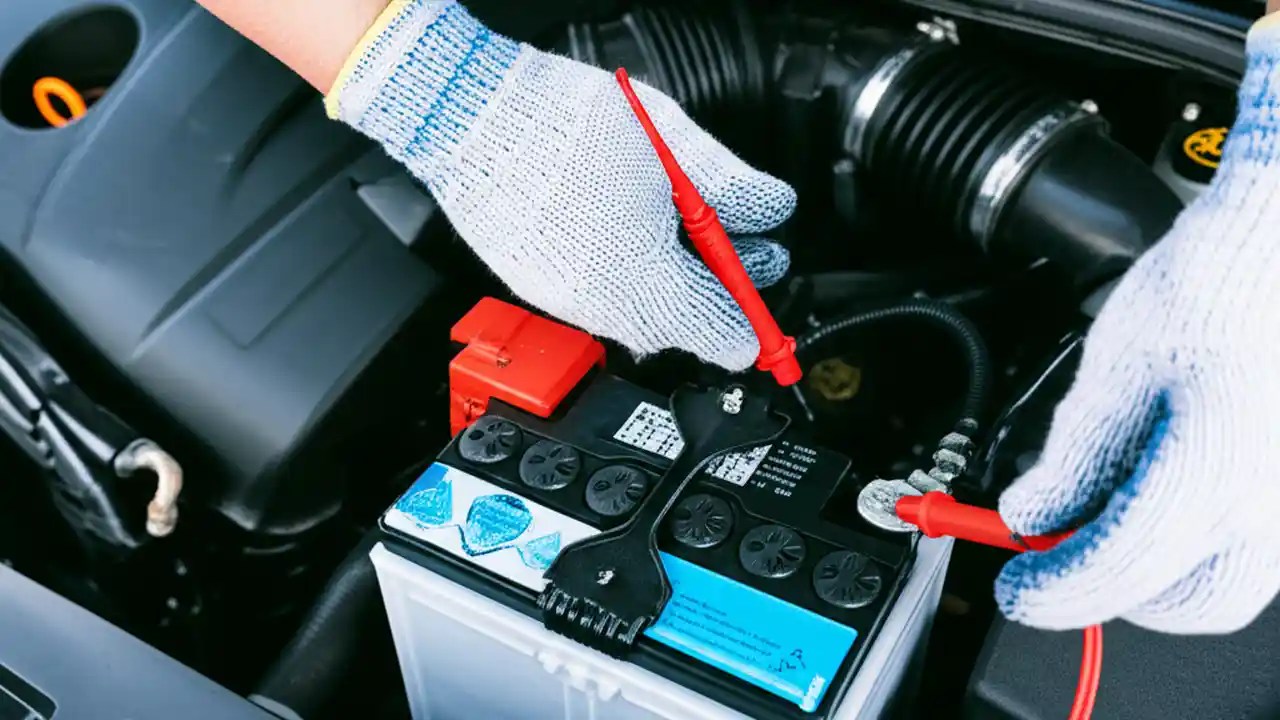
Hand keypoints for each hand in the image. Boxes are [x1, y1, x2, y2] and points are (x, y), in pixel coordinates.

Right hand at [324, 1, 794, 370]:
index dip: (747, 329)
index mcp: (646, 277)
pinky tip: (631, 237)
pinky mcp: (537, 286)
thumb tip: (771, 207)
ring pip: (635, 315)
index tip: (761, 329)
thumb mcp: (672, 147)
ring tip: (689, 239)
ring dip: (669, 286)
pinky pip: (595, 300)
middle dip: (714, 297)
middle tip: (741, 264)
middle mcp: (605, 304)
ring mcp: (566, 299)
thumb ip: (732, 186)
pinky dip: (624, 278)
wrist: (473, 119)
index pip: (716, 332)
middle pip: (677, 326)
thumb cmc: (563, 126)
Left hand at [995, 17, 1279, 632]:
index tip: (1016, 588)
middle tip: (1060, 547)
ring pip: (1230, 584)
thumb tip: (1032, 514)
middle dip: (1113, 589)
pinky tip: (1166, 490)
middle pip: (1184, 603)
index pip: (1115, 573)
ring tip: (1108, 512)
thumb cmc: (1214, 285)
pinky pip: (1260, 546)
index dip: (1052, 590)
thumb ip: (1071, 457)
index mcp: (1210, 481)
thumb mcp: (1114, 367)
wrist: (1278, 241)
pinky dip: (1207, 541)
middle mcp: (1272, 510)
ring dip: (1163, 572)